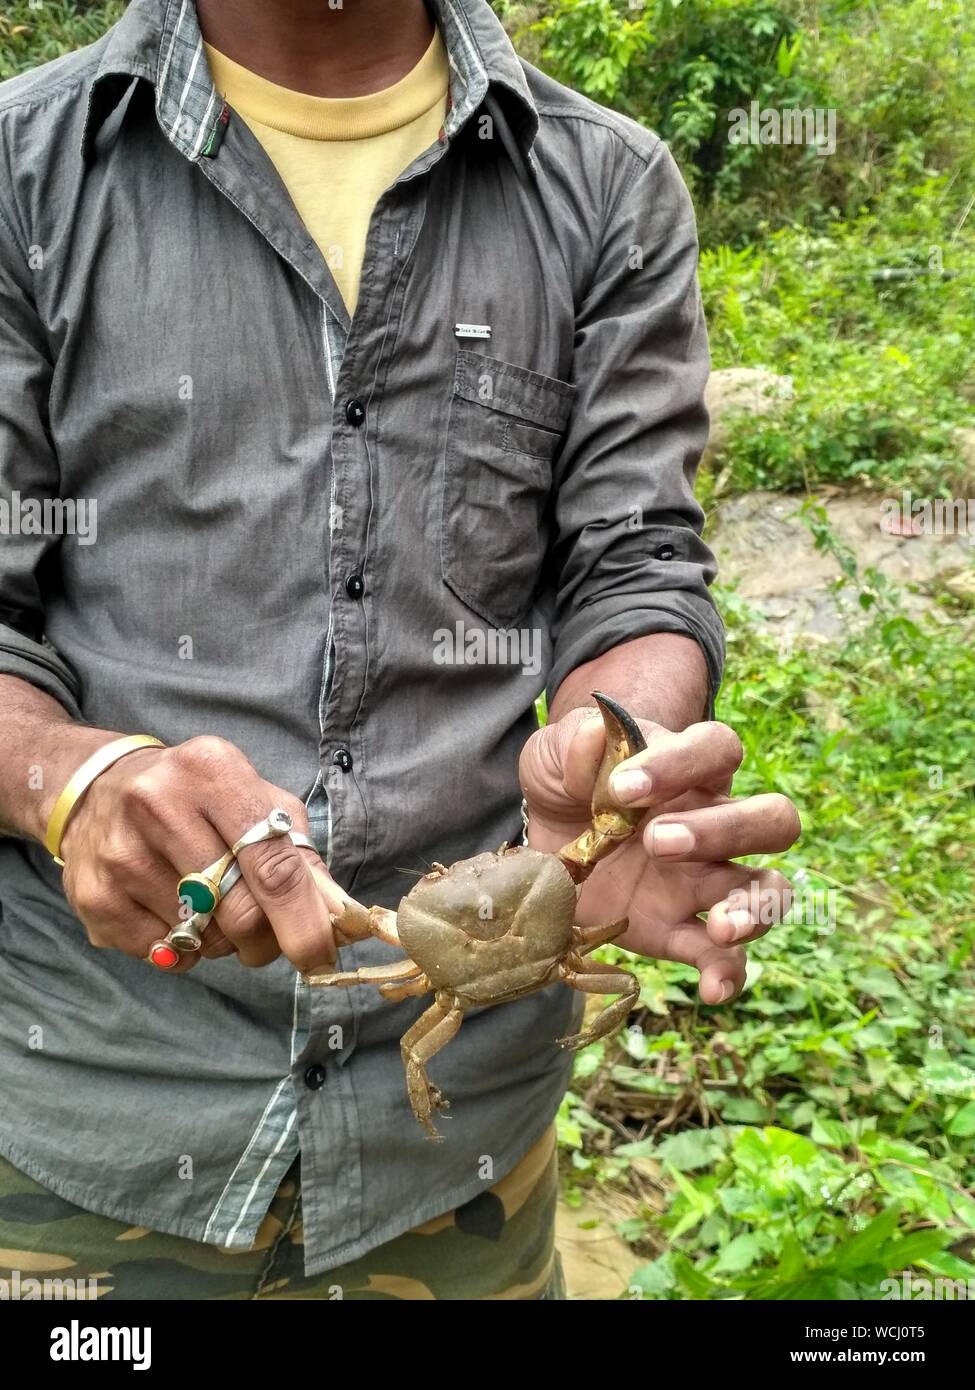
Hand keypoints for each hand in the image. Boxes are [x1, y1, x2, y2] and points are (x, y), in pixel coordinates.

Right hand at [58, 735, 349, 973]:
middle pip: (241, 912)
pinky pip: (162, 952)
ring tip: (210, 907)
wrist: (98, 789)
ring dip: (222, 941)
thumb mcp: (254, 801)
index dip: (305, 922)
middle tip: (263, 935)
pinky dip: (182, 949)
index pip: (273, 864)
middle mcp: (160, 805)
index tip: (322, 956)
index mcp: (213, 771)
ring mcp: (121, 852)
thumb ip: (299, 854)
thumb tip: (342, 918)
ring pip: (203, 938)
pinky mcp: (93, 895)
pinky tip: (173, 914)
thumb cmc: (197, 798)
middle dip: (265, 939)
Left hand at [519, 708, 800, 1002]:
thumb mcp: (555, 754)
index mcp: (687, 770)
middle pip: (771, 819)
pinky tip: (711, 990)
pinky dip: (726, 974)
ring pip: (769, 890)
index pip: (717, 750)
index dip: (683, 763)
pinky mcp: (676, 930)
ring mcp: (701, 881)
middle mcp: (712, 823)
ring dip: (756, 908)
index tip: (623, 787)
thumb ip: (576, 745)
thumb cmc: (566, 782)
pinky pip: (722, 957)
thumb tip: (597, 735)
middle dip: (725, 831)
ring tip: (722, 926)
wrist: (541, 837)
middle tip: (657, 843)